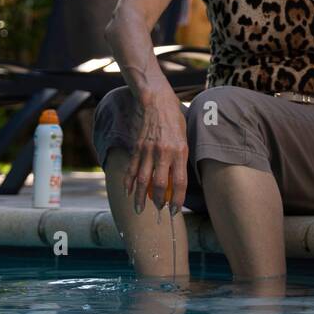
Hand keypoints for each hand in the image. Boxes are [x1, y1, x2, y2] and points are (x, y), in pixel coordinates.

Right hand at [125, 94, 188, 215]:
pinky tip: (128, 193)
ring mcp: (148, 150)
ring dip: (140, 197)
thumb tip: (178, 184)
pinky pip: (131, 168)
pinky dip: (128, 182)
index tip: (175, 210)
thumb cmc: (175, 122)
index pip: (180, 182)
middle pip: (159, 184)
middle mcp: (164, 152)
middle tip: (159, 209)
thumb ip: (181, 161)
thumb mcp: (184, 140)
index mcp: (180, 151)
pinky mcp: (137, 147)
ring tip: (139, 209)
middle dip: (159, 201)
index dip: (177, 199)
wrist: (158, 103)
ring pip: (142, 179)